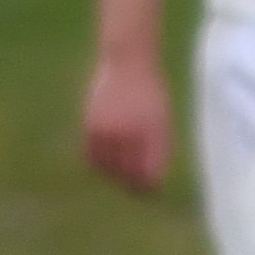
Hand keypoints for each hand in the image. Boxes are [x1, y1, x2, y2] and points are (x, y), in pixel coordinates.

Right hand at [82, 52, 174, 192]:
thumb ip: (158, 149)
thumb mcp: (163, 121)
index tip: (150, 192)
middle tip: (135, 188)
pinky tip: (104, 160)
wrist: (129, 62)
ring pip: (107, 168)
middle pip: (128, 176)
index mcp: (155, 135)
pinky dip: (97, 163)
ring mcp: (110, 130)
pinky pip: (91, 155)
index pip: (150, 176)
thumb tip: (150, 180)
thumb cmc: (151, 93)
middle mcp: (132, 135)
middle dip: (131, 185)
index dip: (150, 188)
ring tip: (119, 172)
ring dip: (113, 175)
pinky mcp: (91, 124)